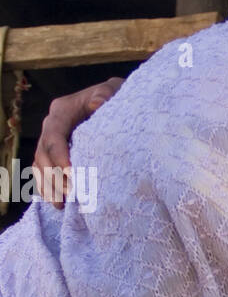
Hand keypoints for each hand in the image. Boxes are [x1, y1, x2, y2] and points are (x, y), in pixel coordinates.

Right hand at [33, 77, 124, 205]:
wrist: (117, 102)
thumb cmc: (117, 97)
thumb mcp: (114, 91)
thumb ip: (106, 95)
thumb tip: (96, 104)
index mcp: (62, 111)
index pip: (54, 136)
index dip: (60, 157)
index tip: (72, 175)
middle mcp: (52, 125)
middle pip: (43, 154)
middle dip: (52, 176)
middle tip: (68, 195)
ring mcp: (52, 140)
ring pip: (40, 165)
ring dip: (48, 186)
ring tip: (60, 205)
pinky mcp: (57, 153)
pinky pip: (45, 171)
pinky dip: (49, 187)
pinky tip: (59, 203)